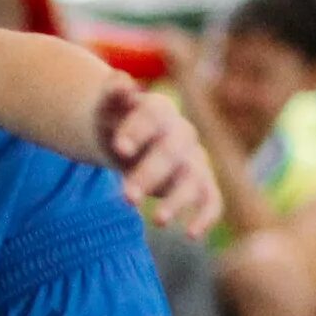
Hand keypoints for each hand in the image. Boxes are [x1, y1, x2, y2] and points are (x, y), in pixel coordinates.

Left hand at [96, 80, 220, 237]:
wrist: (122, 139)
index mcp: (158, 109)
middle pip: (170, 152)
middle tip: (126, 197)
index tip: (119, 148)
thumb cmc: (113, 122)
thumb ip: (111, 94)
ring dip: (177, 200)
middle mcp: (181, 133)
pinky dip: (206, 216)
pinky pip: (211, 198)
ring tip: (158, 220)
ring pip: (192, 178)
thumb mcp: (105, 108)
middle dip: (149, 174)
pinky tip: (192, 235)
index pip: (152, 117)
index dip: (138, 131)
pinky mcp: (198, 182)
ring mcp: (192, 158)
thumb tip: (119, 80)